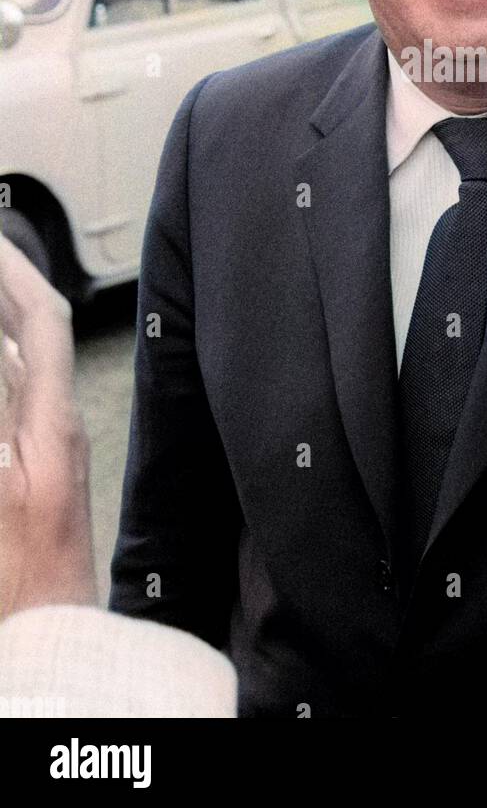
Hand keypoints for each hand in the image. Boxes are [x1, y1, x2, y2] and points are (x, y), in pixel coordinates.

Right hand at [0, 231, 97, 616]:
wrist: (50, 646)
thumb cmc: (22, 585)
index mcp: (49, 419)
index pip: (40, 319)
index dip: (12, 269)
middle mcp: (52, 426)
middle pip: (24, 336)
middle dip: (0, 294)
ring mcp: (41, 452)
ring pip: (13, 367)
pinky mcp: (28, 477)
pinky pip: (10, 402)